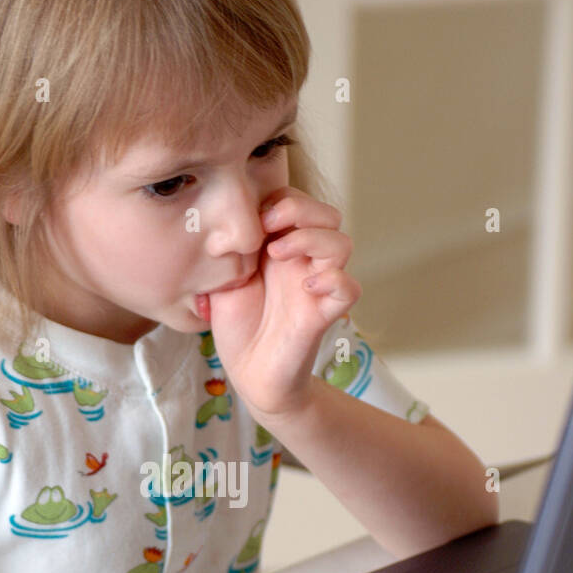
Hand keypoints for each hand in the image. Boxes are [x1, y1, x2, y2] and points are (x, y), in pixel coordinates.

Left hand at [198, 186, 360, 422]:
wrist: (248, 372)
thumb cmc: (237, 325)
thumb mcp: (222, 278)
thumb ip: (230, 250)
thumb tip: (230, 224)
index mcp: (281, 247)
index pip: (297, 202)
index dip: (279, 201)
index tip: (250, 219)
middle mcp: (304, 262)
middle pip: (328, 215)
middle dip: (298, 209)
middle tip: (266, 226)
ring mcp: (316, 286)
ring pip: (342, 243)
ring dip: (311, 238)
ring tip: (277, 254)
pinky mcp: (324, 314)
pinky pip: (350, 288)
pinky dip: (334, 281)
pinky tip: (305, 287)